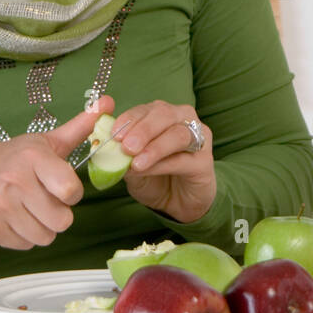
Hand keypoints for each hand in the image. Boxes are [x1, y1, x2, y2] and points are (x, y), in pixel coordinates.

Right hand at [0, 95, 115, 249]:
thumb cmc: (16, 158)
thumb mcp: (47, 141)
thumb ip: (80, 127)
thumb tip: (108, 102)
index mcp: (34, 158)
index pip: (70, 190)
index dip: (72, 194)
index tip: (63, 188)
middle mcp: (16, 181)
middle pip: (61, 220)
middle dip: (59, 214)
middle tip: (46, 201)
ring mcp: (0, 205)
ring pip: (44, 237)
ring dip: (43, 228)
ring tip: (32, 210)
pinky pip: (24, 244)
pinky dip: (24, 236)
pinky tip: (17, 218)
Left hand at [113, 100, 215, 224]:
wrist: (178, 202)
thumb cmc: (155, 177)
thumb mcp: (132, 163)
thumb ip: (122, 153)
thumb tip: (107, 147)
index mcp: (162, 115)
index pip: (146, 109)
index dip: (129, 119)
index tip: (114, 135)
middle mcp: (183, 120)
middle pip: (164, 114)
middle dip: (143, 129)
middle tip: (126, 147)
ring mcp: (198, 138)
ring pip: (178, 134)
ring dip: (154, 147)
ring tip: (136, 162)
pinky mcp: (205, 161)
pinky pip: (183, 159)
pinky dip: (162, 164)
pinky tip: (147, 170)